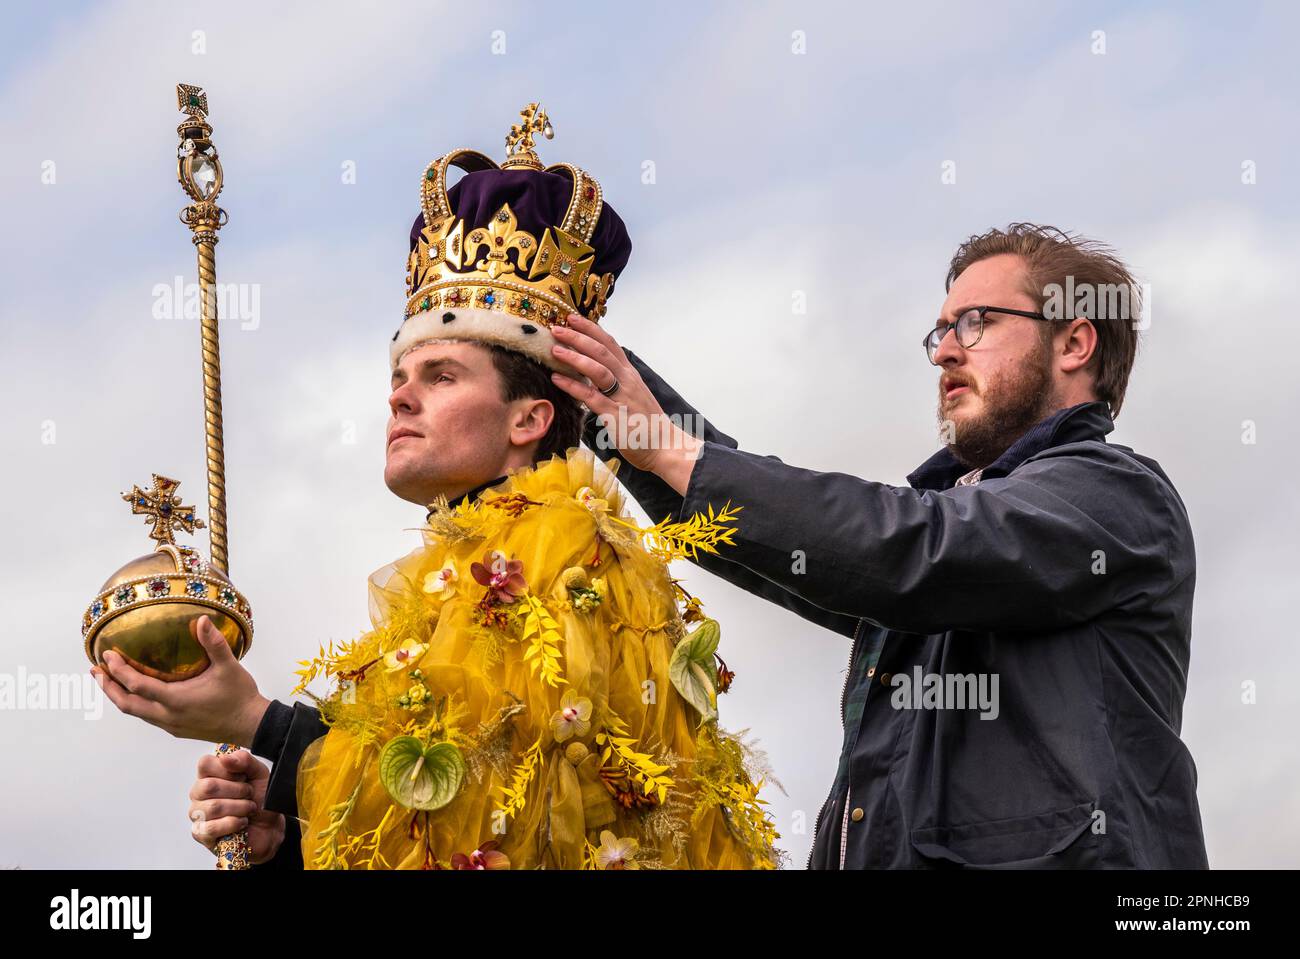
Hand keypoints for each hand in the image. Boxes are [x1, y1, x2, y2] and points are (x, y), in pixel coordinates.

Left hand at [91, 613, 269, 745]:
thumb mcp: (229, 667)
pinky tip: (138, 692)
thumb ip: (214, 643)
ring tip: (108, 680)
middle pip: (126, 704)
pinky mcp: (176, 729)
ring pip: (135, 712)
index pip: (137, 686)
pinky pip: (147, 716)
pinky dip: (134, 703)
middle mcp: (168, 716)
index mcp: (176, 700)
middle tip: (95, 670)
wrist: (250, 725)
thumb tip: (202, 620)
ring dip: (119, 695)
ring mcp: (170, 725)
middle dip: (107, 687)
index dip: (118, 671)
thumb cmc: (240, 696)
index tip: (107, 655)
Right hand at [188, 748, 284, 864]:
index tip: (243, 776)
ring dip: (240, 808)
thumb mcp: (259, 774)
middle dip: (238, 791)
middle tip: (249, 794)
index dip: (227, 770)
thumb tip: (225, 758)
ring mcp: (198, 814)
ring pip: (213, 807)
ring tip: (248, 809)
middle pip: (208, 786)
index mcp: (210, 775)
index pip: (204, 763)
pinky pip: (212, 828)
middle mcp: (199, 793)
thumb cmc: (261, 799)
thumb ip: (244, 761)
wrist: (269, 826)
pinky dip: (233, 824)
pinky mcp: (201, 834)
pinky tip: (242, 822)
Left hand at [549, 313, 701, 494]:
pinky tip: (557, 379)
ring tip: (555, 349)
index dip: (591, 329)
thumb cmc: (647, 424)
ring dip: (575, 356)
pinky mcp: (614, 415)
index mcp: (630, 375)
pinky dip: (573, 386)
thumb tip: (595, 376)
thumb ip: (617, 384)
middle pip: (601, 351)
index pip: (610, 344)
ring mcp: (621, 397)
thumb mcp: (633, 396)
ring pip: (597, 369)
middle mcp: (626, 380)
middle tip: (557, 328)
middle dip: (578, 337)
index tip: (573, 318)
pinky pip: (591, 396)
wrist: (665, 446)